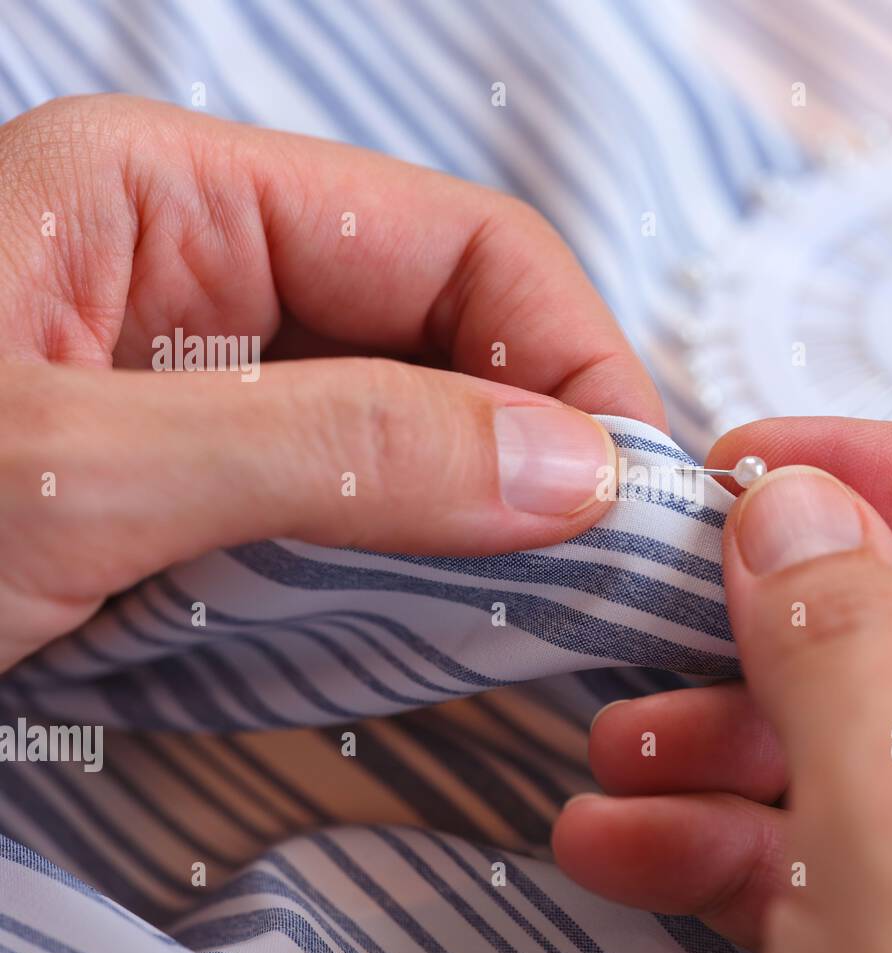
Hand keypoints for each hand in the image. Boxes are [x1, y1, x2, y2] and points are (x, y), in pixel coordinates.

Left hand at [0, 95, 663, 672]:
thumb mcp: (82, 471)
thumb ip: (336, 452)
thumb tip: (577, 473)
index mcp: (175, 198)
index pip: (460, 246)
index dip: (571, 364)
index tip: (630, 500)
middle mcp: (201, 279)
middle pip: (447, 345)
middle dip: (536, 456)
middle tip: (602, 579)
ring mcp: (199, 395)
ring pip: (407, 442)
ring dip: (475, 529)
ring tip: (534, 618)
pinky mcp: (190, 498)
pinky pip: (344, 520)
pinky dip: (401, 581)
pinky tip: (433, 635)